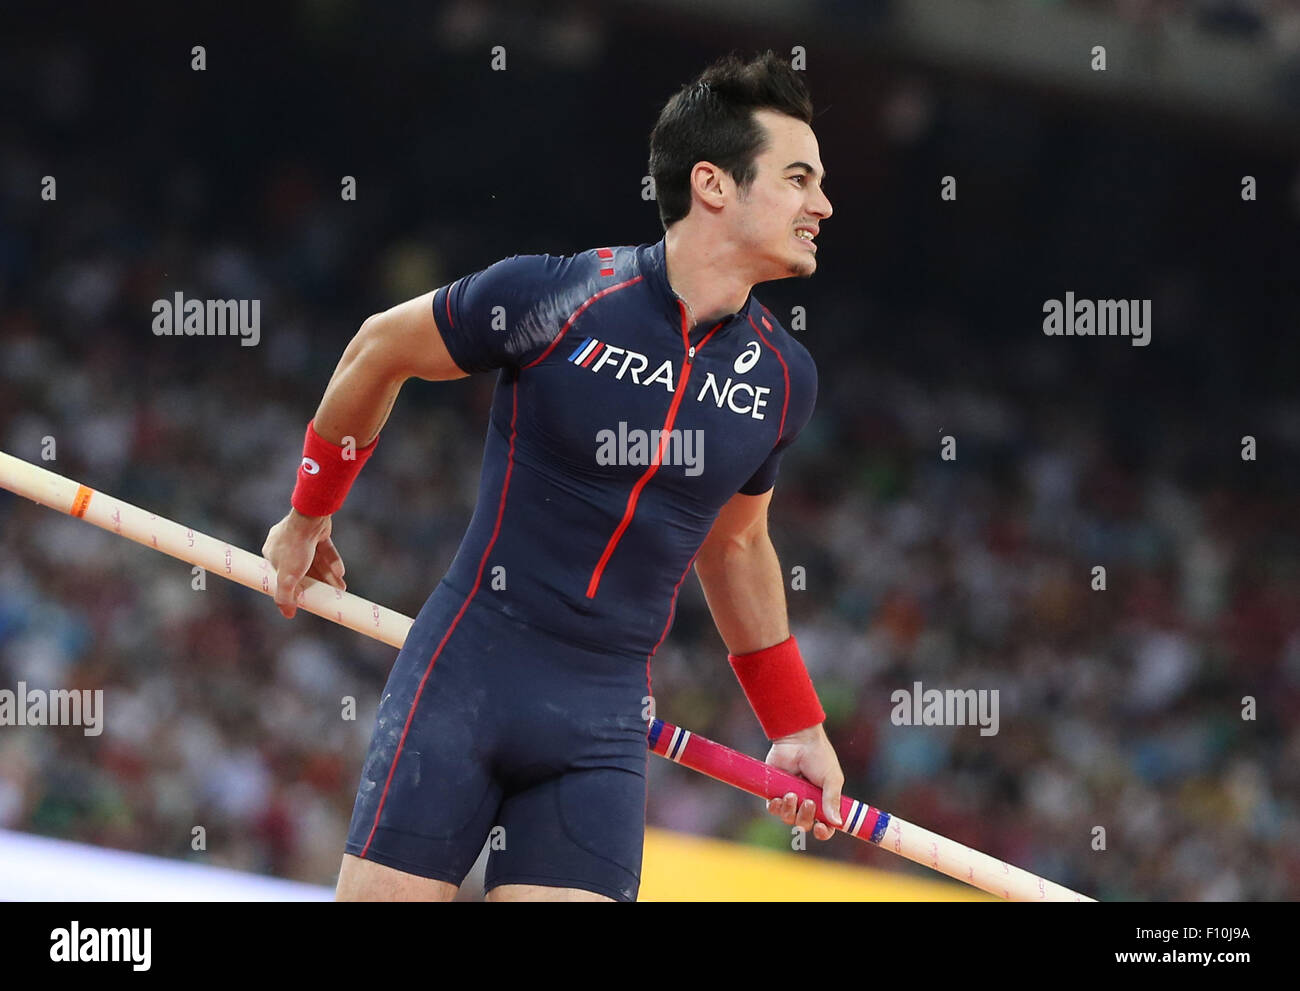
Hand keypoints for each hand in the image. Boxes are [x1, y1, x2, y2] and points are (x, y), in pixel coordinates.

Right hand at [261, 509, 346, 617]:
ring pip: (316, 561)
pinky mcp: (316, 532)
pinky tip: (340, 573)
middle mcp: (285, 544)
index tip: (310, 599)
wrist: (311, 517)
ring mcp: (301, 536)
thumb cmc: (295, 545)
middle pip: (303, 569)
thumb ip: (285, 596)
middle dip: (318, 583)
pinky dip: (332, 561)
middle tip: (330, 594)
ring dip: (327, 575)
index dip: (297, 589)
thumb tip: (287, 614)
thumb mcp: (287, 576)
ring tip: (340, 588)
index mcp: (273, 553)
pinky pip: (324, 549)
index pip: (284, 576)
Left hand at [763, 723, 844, 841]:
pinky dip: (776, 806)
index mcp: (824, 802)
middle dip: (805, 817)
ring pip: (788, 819)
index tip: (821, 828)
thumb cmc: (819, 756)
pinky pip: (773, 809)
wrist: (798, 739)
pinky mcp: (774, 791)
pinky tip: (780, 797)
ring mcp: (790, 798)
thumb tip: (837, 822)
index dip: (823, 832)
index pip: (824, 826)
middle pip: (804, 824)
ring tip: (791, 794)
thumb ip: (833, 800)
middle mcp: (807, 803)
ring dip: (790, 811)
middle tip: (808, 802)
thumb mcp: (832, 778)